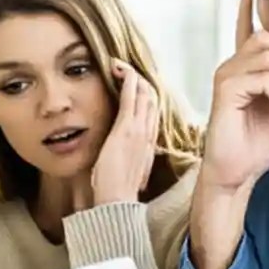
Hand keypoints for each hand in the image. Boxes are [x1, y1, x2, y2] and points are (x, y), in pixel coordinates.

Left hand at [89, 59, 158, 206]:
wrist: (117, 202)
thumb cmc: (117, 192)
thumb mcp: (128, 172)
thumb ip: (129, 161)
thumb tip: (123, 160)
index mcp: (148, 145)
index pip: (152, 112)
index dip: (144, 94)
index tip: (131, 86)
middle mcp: (148, 135)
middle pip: (152, 98)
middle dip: (139, 80)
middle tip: (123, 70)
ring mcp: (139, 131)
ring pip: (145, 94)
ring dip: (132, 75)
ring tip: (119, 66)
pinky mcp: (126, 129)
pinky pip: (131, 98)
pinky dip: (127, 80)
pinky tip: (120, 70)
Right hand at [200, 0, 268, 193]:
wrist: (238, 172)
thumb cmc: (259, 144)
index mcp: (245, 70)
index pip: (246, 30)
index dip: (247, 7)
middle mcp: (231, 68)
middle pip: (266, 36)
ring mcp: (226, 77)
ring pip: (267, 54)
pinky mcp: (226, 91)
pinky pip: (262, 77)